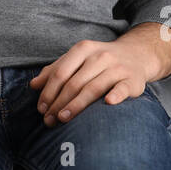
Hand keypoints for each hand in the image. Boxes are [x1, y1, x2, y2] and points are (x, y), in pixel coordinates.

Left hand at [29, 34, 163, 126]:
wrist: (137, 55)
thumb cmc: (100, 61)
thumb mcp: (78, 58)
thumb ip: (56, 70)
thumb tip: (33, 85)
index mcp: (83, 49)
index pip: (61, 72)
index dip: (48, 91)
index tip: (40, 108)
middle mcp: (100, 56)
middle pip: (74, 82)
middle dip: (58, 103)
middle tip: (48, 120)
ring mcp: (117, 67)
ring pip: (93, 87)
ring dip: (76, 105)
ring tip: (63, 118)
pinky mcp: (132, 80)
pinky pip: (122, 88)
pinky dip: (116, 95)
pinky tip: (108, 103)